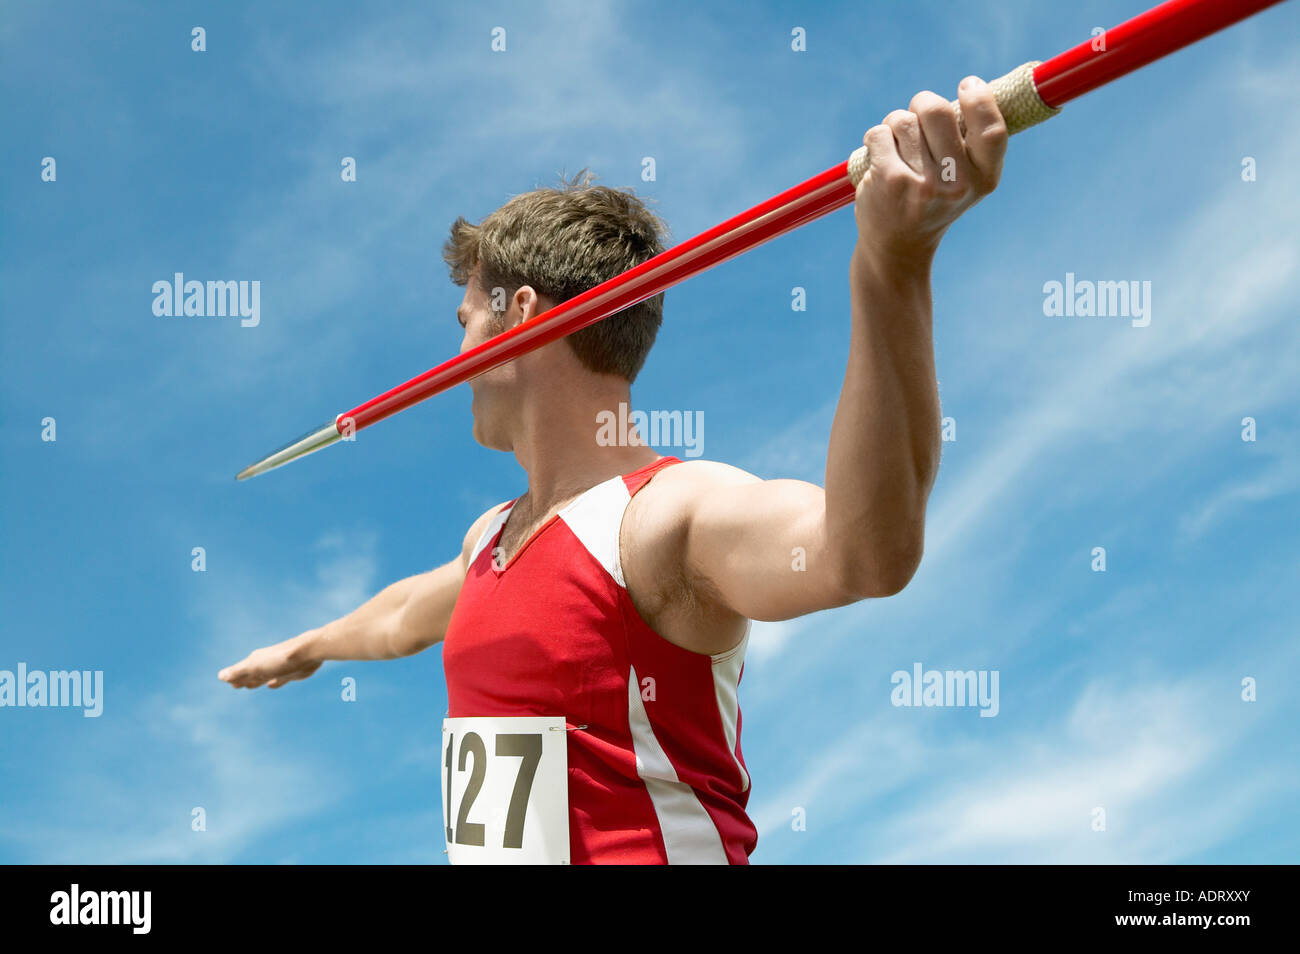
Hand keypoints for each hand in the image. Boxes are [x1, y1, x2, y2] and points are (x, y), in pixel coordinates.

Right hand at [218, 631, 321, 688]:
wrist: (306, 653)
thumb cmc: (279, 659)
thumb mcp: (255, 667)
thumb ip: (239, 672)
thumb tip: (220, 676)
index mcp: (256, 661)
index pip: (241, 671)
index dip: (235, 678)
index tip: (227, 683)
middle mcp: (266, 664)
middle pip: (252, 674)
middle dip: (244, 679)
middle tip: (235, 686)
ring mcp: (280, 668)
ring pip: (265, 676)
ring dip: (257, 681)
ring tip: (250, 685)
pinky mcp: (292, 673)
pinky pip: (280, 679)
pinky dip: (275, 682)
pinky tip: (272, 684)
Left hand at [854, 76, 1007, 270]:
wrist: (897, 245)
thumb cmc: (933, 199)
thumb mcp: (965, 178)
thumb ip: (971, 140)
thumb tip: (973, 87)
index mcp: (984, 178)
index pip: (991, 129)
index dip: (979, 99)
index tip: (968, 84)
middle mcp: (957, 183)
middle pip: (936, 110)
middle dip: (922, 103)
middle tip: (918, 116)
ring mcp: (922, 183)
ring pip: (902, 120)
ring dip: (895, 126)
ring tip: (898, 149)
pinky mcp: (890, 181)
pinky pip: (879, 133)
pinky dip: (875, 139)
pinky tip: (880, 158)